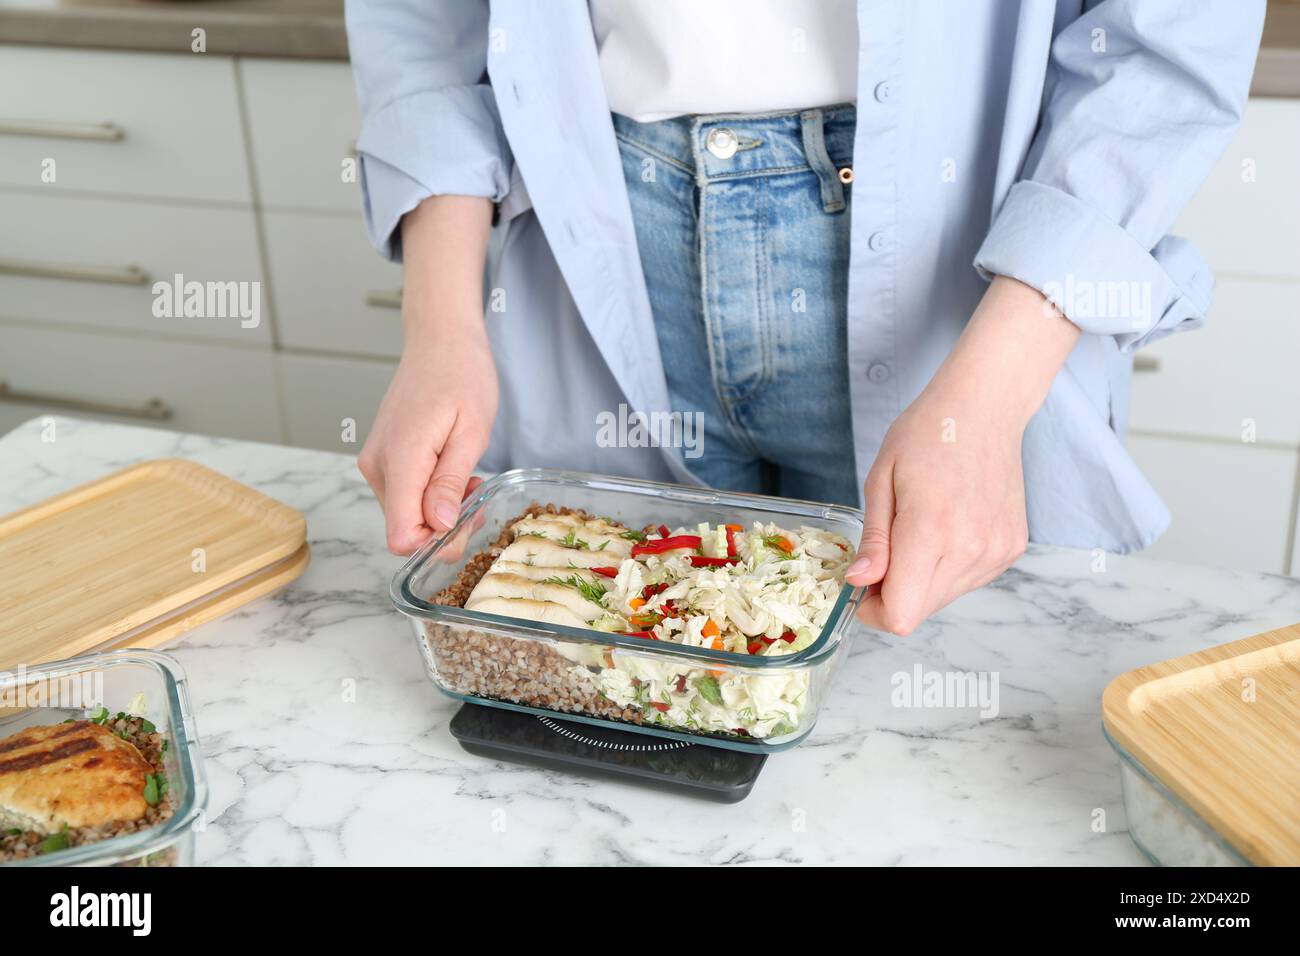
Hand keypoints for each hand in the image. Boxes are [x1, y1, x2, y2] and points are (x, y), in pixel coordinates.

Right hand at [359, 335, 496, 554]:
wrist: (439, 339)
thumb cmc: (461, 375)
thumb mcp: (471, 431)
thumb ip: (450, 482)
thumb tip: (437, 526)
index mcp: (400, 459)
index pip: (400, 536)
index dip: (436, 542)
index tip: (466, 520)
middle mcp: (377, 465)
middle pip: (404, 528)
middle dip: (444, 525)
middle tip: (476, 496)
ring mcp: (375, 460)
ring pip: (404, 514)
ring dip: (439, 508)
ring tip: (468, 477)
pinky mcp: (381, 457)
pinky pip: (403, 494)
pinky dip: (429, 494)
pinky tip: (451, 470)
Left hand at [846, 276, 1079, 634]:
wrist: (985, 408)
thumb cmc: (926, 433)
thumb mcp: (881, 479)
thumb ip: (874, 540)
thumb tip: (859, 582)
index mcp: (931, 531)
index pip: (901, 614)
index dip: (874, 610)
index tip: (863, 584)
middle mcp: (970, 549)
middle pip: (919, 611)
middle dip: (893, 594)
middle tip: (884, 553)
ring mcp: (996, 552)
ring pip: (943, 599)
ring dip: (921, 581)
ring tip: (918, 532)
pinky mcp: (1011, 549)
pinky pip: (968, 580)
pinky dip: (948, 567)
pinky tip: (946, 529)